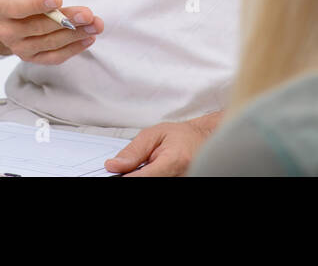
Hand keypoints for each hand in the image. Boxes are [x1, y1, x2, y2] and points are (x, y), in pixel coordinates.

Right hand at [0, 0, 102, 63]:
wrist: (8, 14)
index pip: (16, 8)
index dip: (36, 5)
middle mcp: (6, 31)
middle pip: (38, 28)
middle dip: (65, 20)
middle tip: (87, 13)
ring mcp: (19, 47)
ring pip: (49, 44)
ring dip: (74, 35)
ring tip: (96, 24)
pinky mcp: (33, 58)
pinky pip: (54, 58)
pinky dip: (73, 49)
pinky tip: (89, 38)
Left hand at [105, 114, 220, 176]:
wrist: (204, 141)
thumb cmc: (181, 136)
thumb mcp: (154, 134)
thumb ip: (133, 151)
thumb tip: (113, 166)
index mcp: (175, 160)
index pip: (144, 177)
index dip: (127, 176)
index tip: (116, 174)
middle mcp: (182, 176)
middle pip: (147, 182)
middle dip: (135, 175)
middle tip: (135, 166)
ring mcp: (185, 181)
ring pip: (153, 183)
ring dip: (145, 176)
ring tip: (149, 165)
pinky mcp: (184, 183)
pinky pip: (159, 183)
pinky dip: (152, 177)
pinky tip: (153, 171)